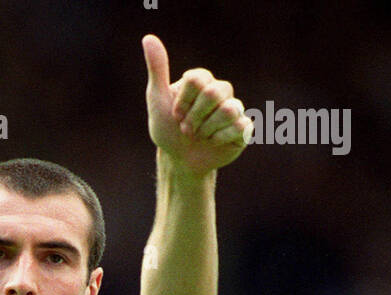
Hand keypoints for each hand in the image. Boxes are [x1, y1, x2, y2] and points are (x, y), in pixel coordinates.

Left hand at [142, 34, 251, 175]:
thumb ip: (158, 69)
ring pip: (230, 110)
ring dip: (207, 129)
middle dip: (195, 117)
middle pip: (214, 92)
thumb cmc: (167, 130)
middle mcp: (220, 91)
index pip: (197, 80)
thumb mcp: (157, 100)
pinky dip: (221, 139)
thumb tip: (148, 38)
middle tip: (186, 129)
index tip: (175, 115)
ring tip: (200, 136)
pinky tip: (213, 142)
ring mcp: (233, 108)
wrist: (179, 160)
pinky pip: (241, 127)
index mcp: (202, 80)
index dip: (183, 102)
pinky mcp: (242, 128)